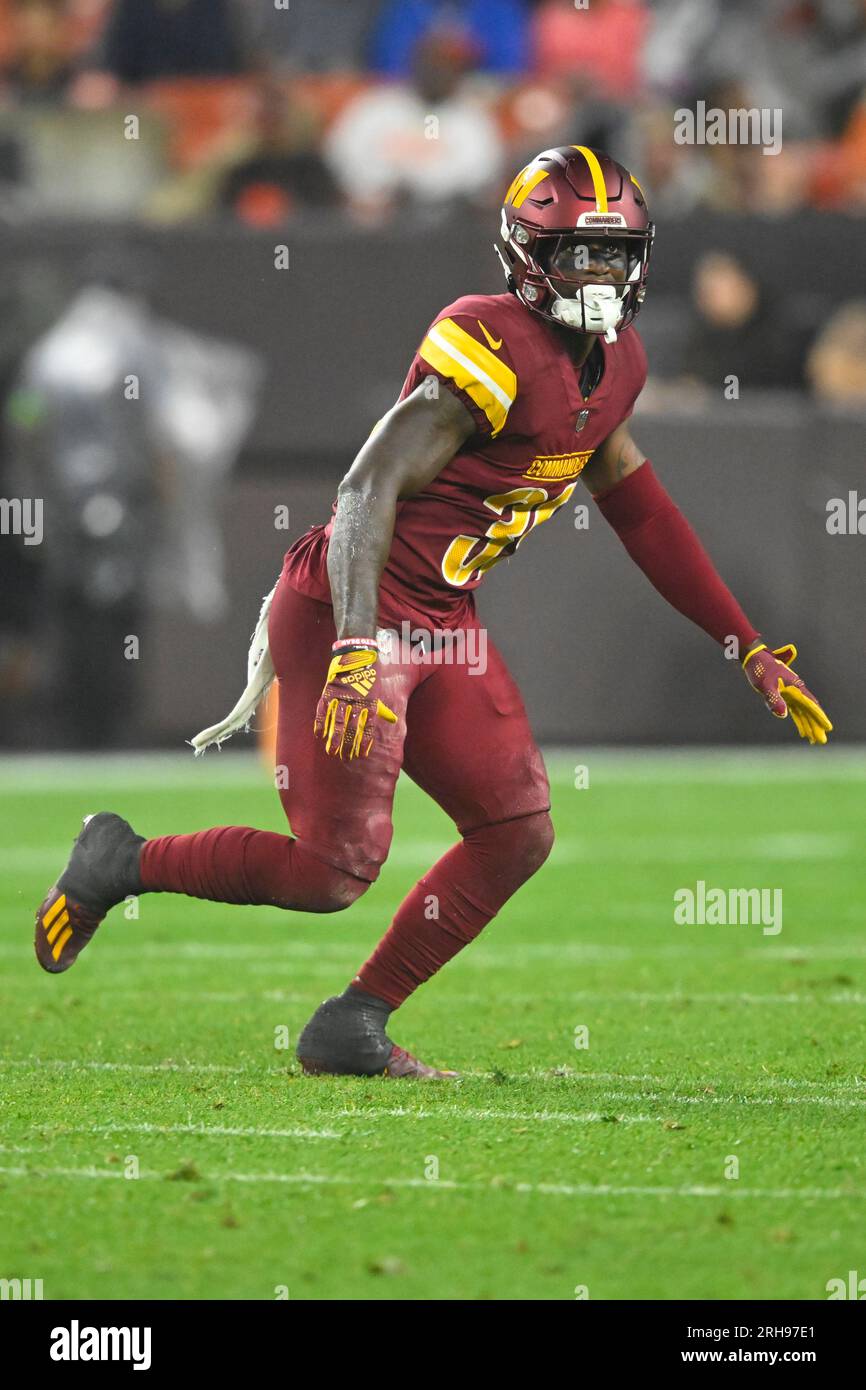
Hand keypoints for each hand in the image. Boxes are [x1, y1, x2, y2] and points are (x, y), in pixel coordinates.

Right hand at [314, 644, 396, 759]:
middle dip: (348, 744)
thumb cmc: (370, 673)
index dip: (364, 741)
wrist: (356, 652)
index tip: (361, 754)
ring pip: (337, 721)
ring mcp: (341, 696)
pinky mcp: (329, 690)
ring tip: (332, 751)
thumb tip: (392, 720)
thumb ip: (383, 706)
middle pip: (352, 727)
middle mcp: (356, 700)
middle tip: (345, 758)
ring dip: (334, 738)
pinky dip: (321, 722)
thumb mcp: (379, 689)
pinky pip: (323, 709)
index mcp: (369, 700)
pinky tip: (319, 735)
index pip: (367, 726)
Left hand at [742, 642, 831, 744]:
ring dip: (808, 725)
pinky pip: (795, 710)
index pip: (811, 705)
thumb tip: (783, 714)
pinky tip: (802, 730)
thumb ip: (774, 699)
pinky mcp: (784, 695)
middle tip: (821, 740)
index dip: (819, 717)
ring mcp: (791, 693)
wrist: (754, 658)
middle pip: (809, 711)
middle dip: (815, 725)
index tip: (827, 727)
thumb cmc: (760, 669)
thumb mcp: (765, 685)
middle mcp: (796, 690)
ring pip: (803, 712)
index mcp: (795, 687)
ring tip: (813, 739)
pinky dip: (799, 720)